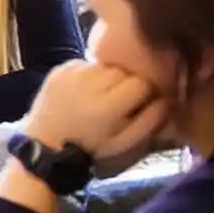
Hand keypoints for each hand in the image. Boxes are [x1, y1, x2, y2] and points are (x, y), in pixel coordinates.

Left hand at [21, 61, 170, 158]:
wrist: (44, 145)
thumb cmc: (89, 148)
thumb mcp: (124, 144)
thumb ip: (151, 121)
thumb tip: (169, 99)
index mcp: (107, 106)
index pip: (142, 83)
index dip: (144, 94)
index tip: (138, 104)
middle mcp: (90, 84)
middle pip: (125, 71)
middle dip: (127, 84)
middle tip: (118, 102)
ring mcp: (73, 73)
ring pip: (107, 66)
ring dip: (109, 78)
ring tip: (100, 96)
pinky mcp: (60, 68)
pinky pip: (88, 64)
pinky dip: (90, 75)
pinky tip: (84, 91)